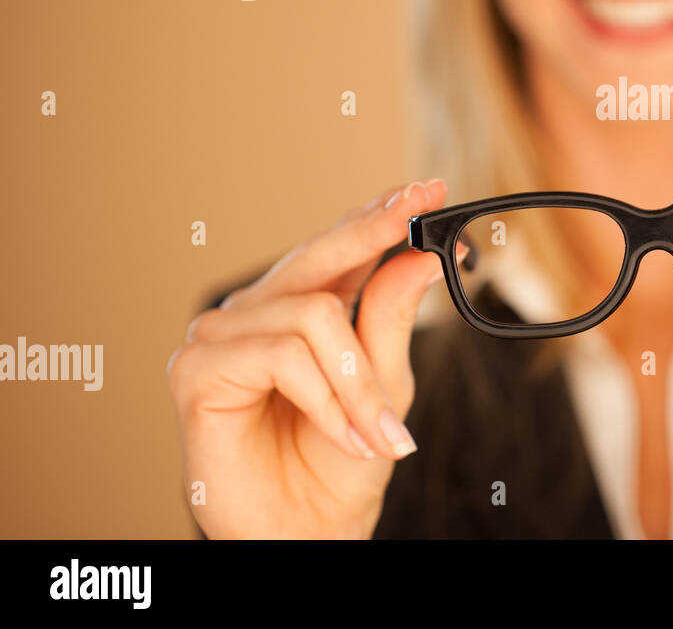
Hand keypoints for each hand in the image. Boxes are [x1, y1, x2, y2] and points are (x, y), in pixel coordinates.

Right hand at [167, 178, 459, 537]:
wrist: (307, 531)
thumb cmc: (341, 459)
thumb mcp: (387, 381)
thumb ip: (393, 314)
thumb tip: (421, 254)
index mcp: (302, 306)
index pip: (339, 246)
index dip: (380, 214)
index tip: (428, 190)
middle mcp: (258, 311)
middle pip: (319, 255)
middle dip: (373, 235)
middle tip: (419, 213)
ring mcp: (221, 337)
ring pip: (313, 313)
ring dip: (358, 381)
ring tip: (376, 430)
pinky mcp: (197, 370)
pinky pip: (282, 355)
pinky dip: (325, 397)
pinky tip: (342, 431)